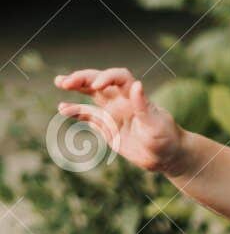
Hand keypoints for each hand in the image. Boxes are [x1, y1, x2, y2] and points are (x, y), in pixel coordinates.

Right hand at [53, 67, 187, 175]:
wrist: (165, 156)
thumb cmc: (166, 137)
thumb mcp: (156, 123)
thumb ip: (144, 105)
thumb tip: (136, 85)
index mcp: (134, 96)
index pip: (118, 77)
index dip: (106, 77)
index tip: (96, 85)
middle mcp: (121, 100)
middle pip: (98, 82)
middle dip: (81, 79)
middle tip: (65, 81)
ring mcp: (112, 113)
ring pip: (89, 98)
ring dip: (74, 93)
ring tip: (60, 86)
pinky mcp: (107, 127)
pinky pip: (89, 117)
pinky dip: (76, 112)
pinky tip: (64, 109)